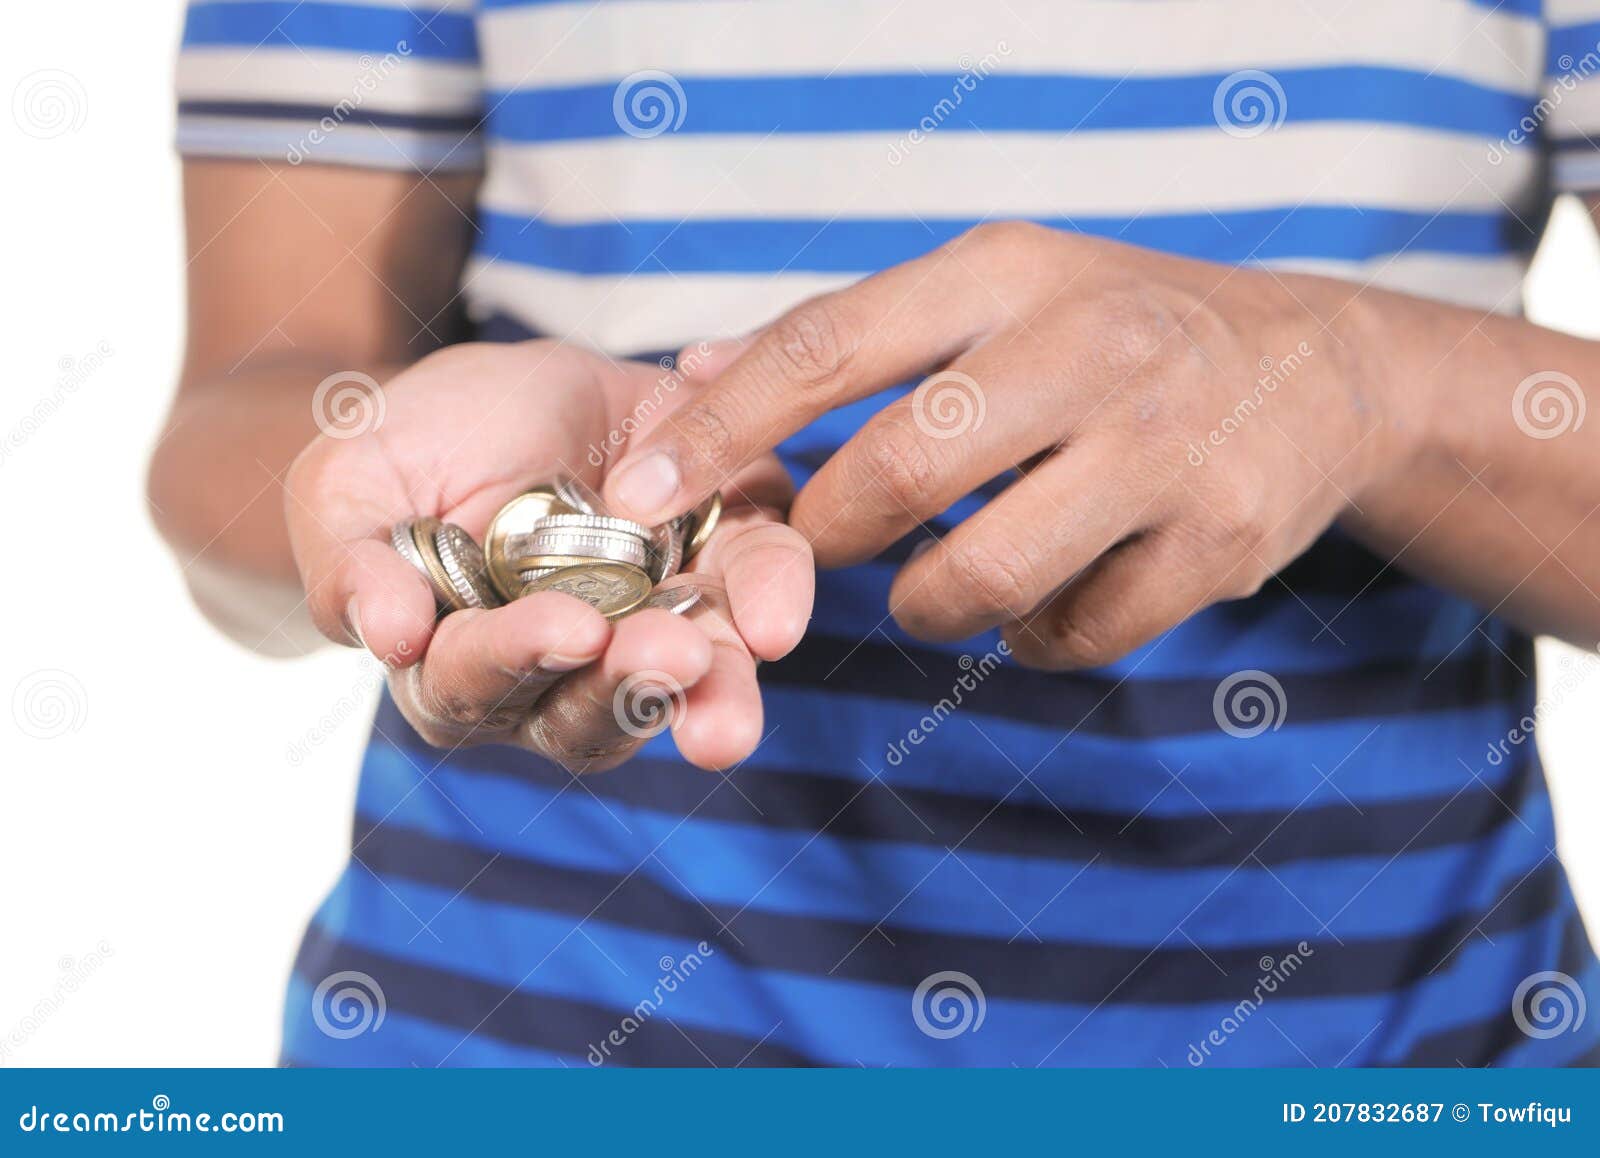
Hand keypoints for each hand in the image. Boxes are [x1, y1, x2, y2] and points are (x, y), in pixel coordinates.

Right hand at [284, 340, 812, 768]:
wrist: (498, 392)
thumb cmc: (405, 454)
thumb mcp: (346, 488)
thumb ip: (351, 563)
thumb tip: (385, 634)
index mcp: (460, 669)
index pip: (479, 689)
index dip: (518, 660)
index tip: (564, 627)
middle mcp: (563, 674)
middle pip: (596, 712)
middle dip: (635, 685)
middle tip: (671, 653)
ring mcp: (649, 626)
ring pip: (689, 679)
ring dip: (721, 678)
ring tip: (744, 648)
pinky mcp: (717, 568)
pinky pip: (753, 595)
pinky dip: (770, 598)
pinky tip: (777, 609)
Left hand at [600, 223, 1412, 668]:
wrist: (1320, 369)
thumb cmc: (1115, 330)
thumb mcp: (994, 290)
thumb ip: (845, 336)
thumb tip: (687, 373)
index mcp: (1007, 274)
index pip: (825, 347)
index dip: (718, 429)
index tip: (634, 496)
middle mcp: (1088, 348)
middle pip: (895, 475)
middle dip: (835, 533)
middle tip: (835, 541)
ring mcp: (1163, 449)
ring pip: (978, 577)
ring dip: (930, 604)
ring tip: (944, 579)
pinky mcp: (1219, 544)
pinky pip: (1071, 635)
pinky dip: (1030, 637)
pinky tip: (1046, 594)